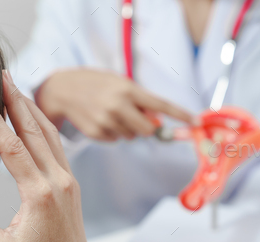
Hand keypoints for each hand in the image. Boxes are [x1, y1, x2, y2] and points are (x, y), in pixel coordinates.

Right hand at [0, 71, 100, 241]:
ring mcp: (67, 179)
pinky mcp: (71, 182)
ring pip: (49, 134)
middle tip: (1, 75)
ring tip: (16, 87)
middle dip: (16, 101)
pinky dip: (45, 126)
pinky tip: (35, 115)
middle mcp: (56, 181)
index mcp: (38, 195)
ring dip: (32, 109)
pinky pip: (58, 146)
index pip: (12, 148)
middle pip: (34, 131)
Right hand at [36, 69, 193, 140]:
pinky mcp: (97, 133)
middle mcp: (118, 105)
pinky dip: (113, 133)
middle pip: (147, 129)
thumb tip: (156, 122)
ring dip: (127, 129)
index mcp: (128, 89)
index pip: (161, 105)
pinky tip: (100, 120)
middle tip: (137, 119)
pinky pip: (116, 140)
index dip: (180, 114)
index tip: (196, 122)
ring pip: (131, 136)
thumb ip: (139, 101)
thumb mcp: (119, 83)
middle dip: (147, 127)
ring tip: (110, 114)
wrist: (63, 90)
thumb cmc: (97, 84)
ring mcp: (107, 121)